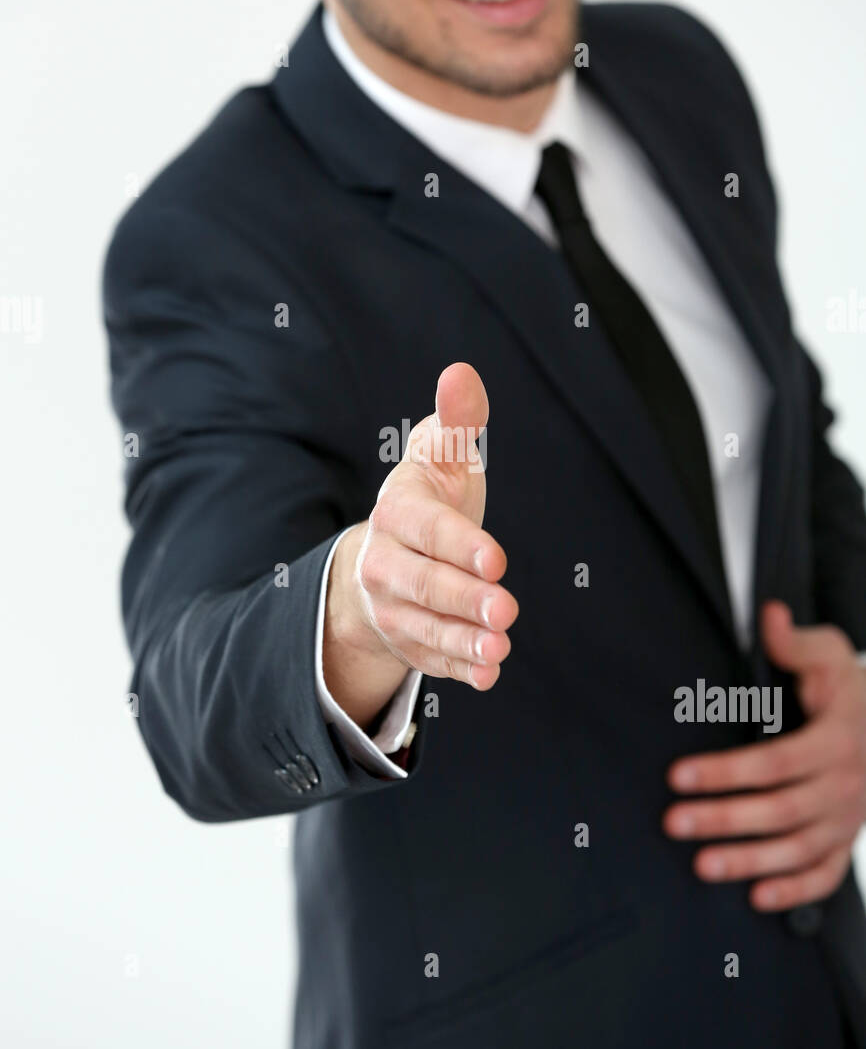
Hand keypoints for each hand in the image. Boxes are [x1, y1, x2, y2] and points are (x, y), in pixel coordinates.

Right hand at [323, 363, 518, 724]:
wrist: (389, 553)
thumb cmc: (431, 496)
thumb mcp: (443, 455)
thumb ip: (459, 420)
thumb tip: (461, 373)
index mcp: (397, 512)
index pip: (426, 530)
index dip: (459, 546)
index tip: (497, 560)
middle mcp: (386, 563)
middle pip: (424, 585)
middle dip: (464, 599)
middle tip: (507, 610)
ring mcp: (394, 608)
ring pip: (426, 628)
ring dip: (463, 641)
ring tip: (500, 649)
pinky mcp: (409, 641)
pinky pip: (432, 658)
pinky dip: (458, 668)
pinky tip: (487, 674)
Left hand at [663, 601, 865, 910]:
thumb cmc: (852, 689)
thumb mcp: (829, 654)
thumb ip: (795, 642)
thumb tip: (769, 615)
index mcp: (836, 740)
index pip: (774, 761)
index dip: (725, 770)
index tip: (678, 774)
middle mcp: (844, 785)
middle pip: (779, 810)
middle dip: (724, 818)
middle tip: (675, 822)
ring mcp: (847, 818)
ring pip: (798, 849)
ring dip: (750, 861)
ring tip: (702, 864)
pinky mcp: (846, 838)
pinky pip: (826, 874)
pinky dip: (795, 890)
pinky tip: (758, 897)